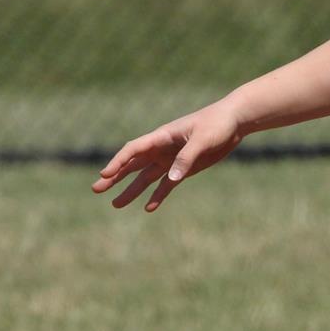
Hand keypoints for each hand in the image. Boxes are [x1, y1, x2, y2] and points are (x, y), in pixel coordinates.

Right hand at [91, 101, 242, 211]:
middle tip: (96, 189)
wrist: (234, 122)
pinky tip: (148, 208)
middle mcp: (162, 149)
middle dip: (114, 177)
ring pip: (145, 177)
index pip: (133, 150)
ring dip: (130, 190)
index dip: (118, 162)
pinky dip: (157, 196)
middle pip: (132, 164)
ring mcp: (171, 159)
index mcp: (162, 137)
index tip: (105, 174)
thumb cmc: (217, 124)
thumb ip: (186, 158)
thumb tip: (171, 179)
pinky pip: (166, 185)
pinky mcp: (184, 169)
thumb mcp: (202, 140)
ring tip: (115, 204)